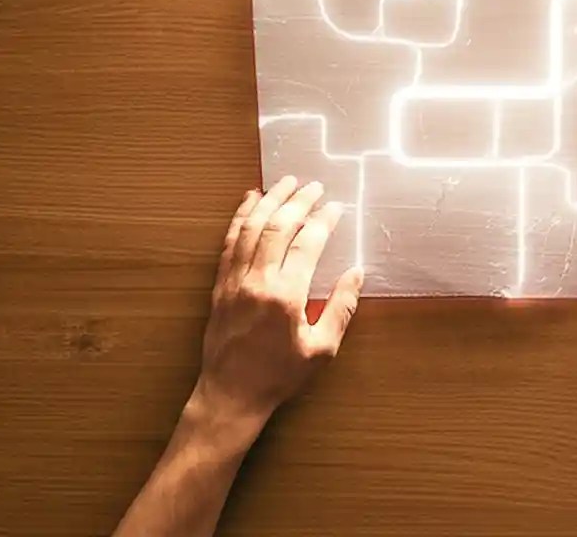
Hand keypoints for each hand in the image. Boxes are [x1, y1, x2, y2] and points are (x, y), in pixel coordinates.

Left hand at [194, 175, 362, 431]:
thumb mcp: (321, 349)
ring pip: (251, 228)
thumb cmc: (280, 376)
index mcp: (286, 296)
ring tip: (285, 183)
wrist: (231, 394)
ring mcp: (234, 280)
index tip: (336, 207)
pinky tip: (251, 201)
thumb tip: (356, 274)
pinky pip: (230, 241)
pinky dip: (241, 217)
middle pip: (278, 227)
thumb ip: (341, 308)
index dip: (323, 221)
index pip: (307, 244)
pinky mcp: (220, 284)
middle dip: (299, 202)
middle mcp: (257, 281)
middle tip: (315, 187)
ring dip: (270, 201)